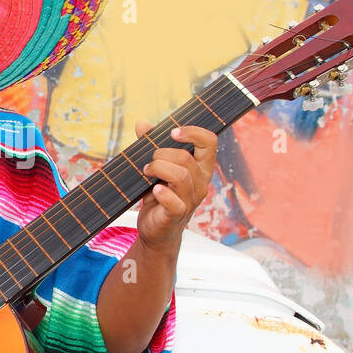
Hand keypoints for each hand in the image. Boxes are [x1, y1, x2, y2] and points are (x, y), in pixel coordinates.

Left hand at [135, 120, 217, 252]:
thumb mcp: (157, 168)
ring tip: (146, 172)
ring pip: (180, 175)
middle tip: (149, 162)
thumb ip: (151, 145)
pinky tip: (155, 191)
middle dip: (161, 154)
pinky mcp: (177, 214)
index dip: (193, 132)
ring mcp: (191, 200)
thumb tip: (142, 123)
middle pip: (185, 158)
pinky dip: (163, 194)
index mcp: (200, 168)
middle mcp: (200, 183)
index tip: (172, 132)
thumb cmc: (159, 195)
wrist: (156, 229)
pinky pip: (174, 201)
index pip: (210, 143)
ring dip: (157, 169)